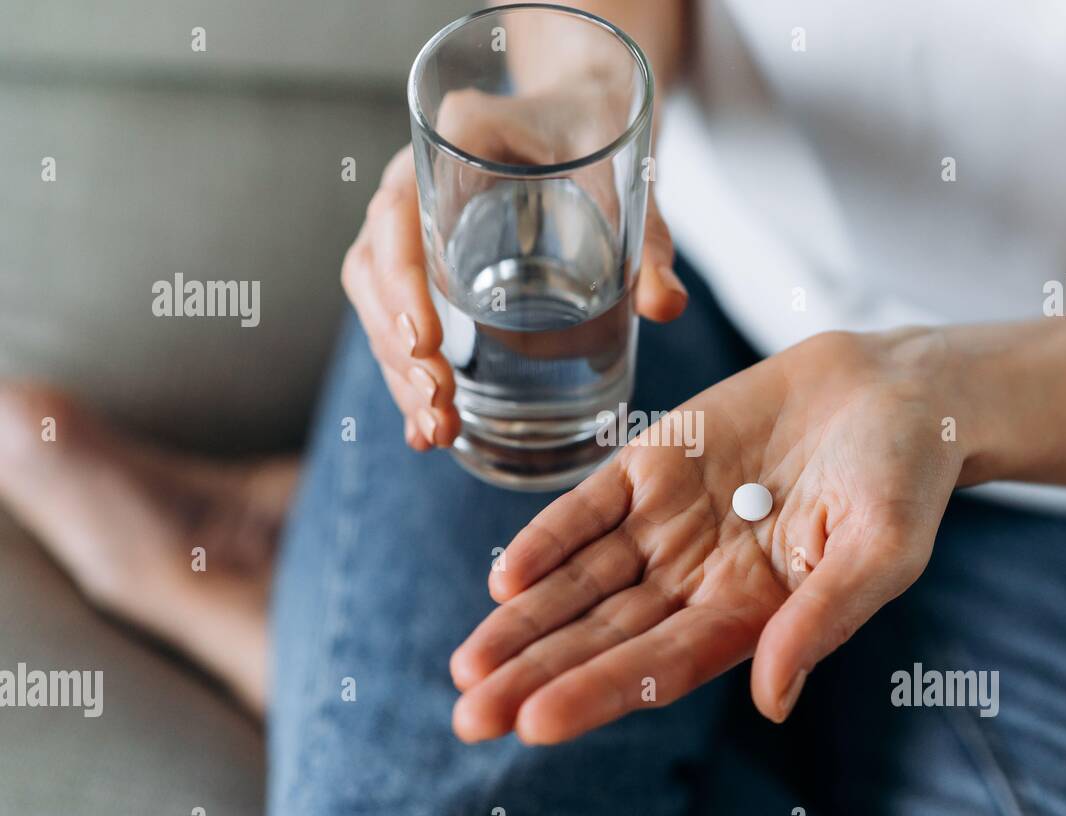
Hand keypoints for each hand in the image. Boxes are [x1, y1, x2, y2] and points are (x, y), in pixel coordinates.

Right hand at [341, 86, 684, 452]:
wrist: (583, 112)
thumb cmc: (601, 134)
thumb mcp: (631, 178)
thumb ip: (649, 241)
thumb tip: (665, 305)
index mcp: (458, 136)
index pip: (401, 208)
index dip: (402, 280)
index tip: (426, 341)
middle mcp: (417, 173)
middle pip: (375, 263)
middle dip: (397, 343)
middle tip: (439, 403)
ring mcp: (414, 217)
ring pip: (375, 295)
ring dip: (396, 367)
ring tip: (435, 429)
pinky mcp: (424, 255)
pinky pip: (394, 309)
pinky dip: (406, 368)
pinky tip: (427, 424)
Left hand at [449, 329, 967, 743]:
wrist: (892, 388)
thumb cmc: (904, 477)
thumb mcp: (881, 549)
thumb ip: (823, 618)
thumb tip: (771, 700)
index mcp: (750, 614)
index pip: (661, 667)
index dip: (598, 693)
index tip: (535, 724)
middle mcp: (697, 579)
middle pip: (603, 637)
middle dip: (536, 675)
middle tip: (471, 715)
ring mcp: (669, 523)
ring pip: (582, 581)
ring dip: (524, 620)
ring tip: (467, 665)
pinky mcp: (652, 463)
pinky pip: (588, 506)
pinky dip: (549, 538)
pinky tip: (505, 577)